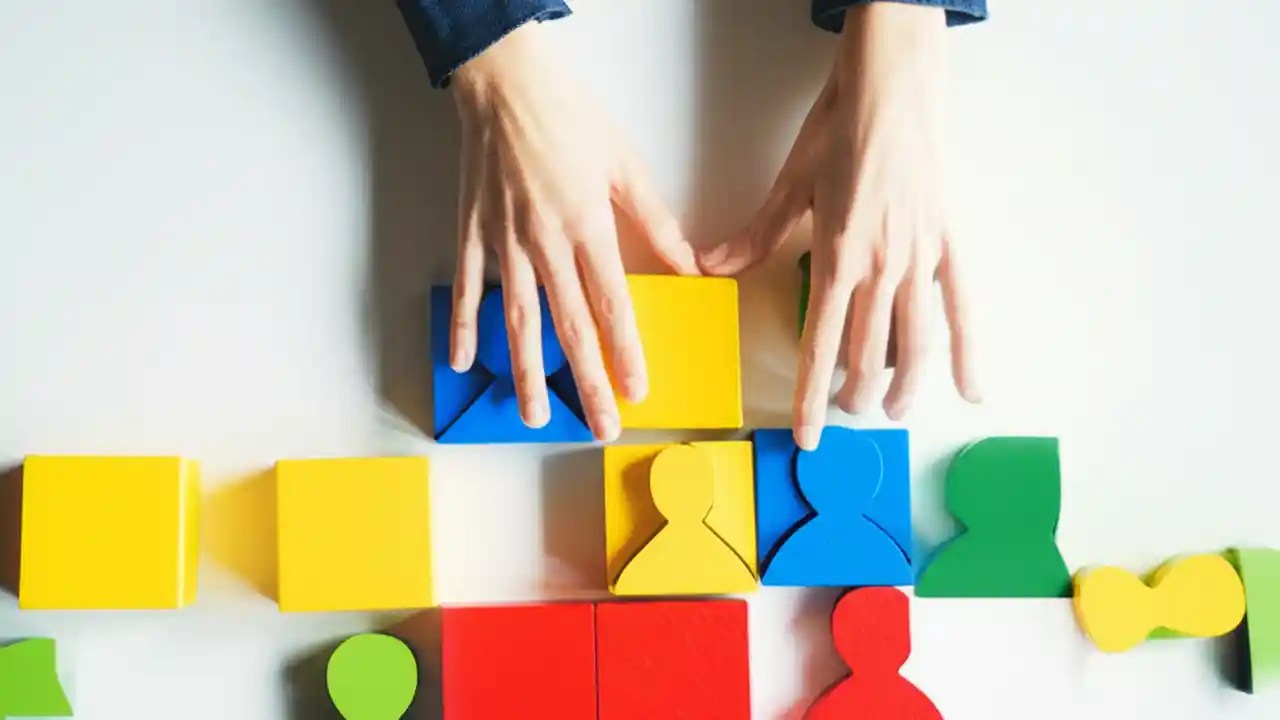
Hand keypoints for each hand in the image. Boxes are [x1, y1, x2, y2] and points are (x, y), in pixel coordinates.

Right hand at [450, 25, 697, 441]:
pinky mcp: (473, 233)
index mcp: (587, 227)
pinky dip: (463, 326)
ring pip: (518, 321)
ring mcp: (504, 243)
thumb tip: (688, 265)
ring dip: (526, 373)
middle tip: (599, 424)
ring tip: (535, 415)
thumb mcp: (626, 165)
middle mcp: (545, 243)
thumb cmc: (568, 118)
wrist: (506, 85)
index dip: (625, 352)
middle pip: (569, 327)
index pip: (611, 305)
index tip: (636, 389)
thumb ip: (656, 221)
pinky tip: (463, 361)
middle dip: (586, 382)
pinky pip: (467, 289)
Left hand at [697, 4, 979, 449]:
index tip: (808, 434)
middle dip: (854, 394)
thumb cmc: (840, 130)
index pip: (820, 345)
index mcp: (838, 257)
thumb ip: (756, 235)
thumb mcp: (790, 185)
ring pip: (915, 342)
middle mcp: (882, 267)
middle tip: (845, 413)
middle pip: (869, 354)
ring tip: (892, 410)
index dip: (812, 397)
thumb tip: (711, 265)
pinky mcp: (948, 244)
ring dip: (903, 385)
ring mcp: (920, 258)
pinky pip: (961, 308)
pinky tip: (971, 390)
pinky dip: (968, 353)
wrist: (893, 87)